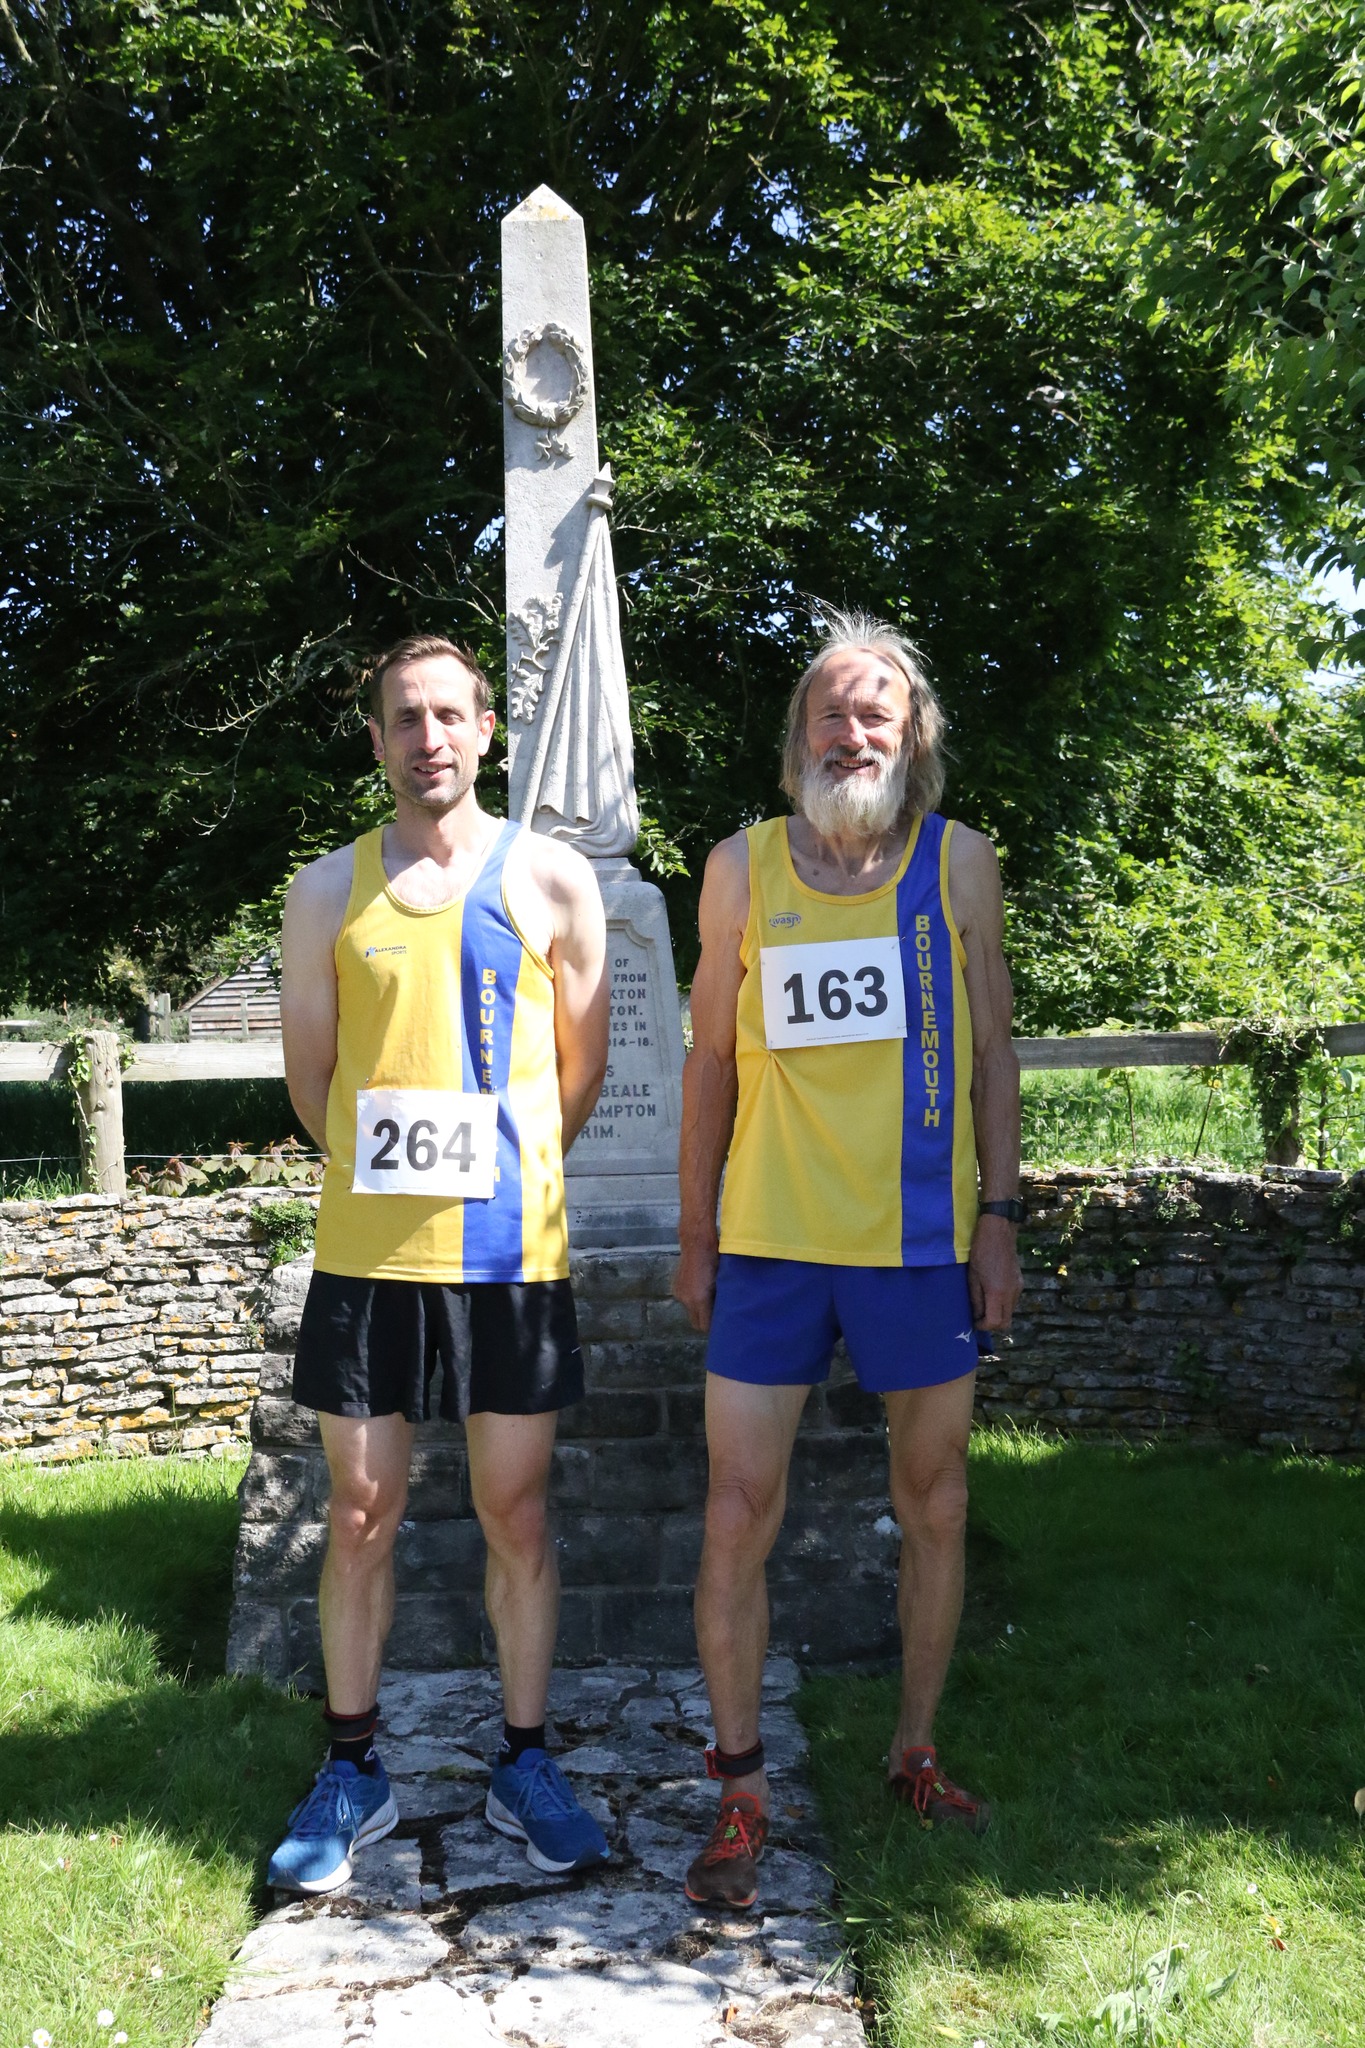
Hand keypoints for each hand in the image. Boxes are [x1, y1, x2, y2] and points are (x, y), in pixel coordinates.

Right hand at [673, 1240, 719, 1332]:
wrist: (696, 1243)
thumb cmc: (715, 1260)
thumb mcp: (722, 1281)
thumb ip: (721, 1300)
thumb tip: (725, 1313)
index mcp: (699, 1300)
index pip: (705, 1326)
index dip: (713, 1327)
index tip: (722, 1324)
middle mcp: (687, 1301)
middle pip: (696, 1323)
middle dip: (705, 1322)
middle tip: (716, 1315)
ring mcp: (679, 1294)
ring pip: (690, 1312)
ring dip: (698, 1310)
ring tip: (708, 1297)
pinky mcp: (675, 1288)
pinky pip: (685, 1301)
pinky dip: (691, 1299)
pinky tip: (699, 1288)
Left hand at [968, 1215, 1021, 1333]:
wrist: (999, 1232)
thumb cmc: (981, 1252)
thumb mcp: (972, 1277)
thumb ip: (976, 1299)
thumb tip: (977, 1315)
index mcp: (997, 1293)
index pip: (995, 1323)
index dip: (983, 1326)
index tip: (974, 1321)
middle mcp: (1011, 1294)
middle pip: (1006, 1323)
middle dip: (992, 1325)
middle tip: (979, 1317)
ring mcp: (1018, 1288)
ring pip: (1010, 1312)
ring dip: (998, 1313)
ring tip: (984, 1303)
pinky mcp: (1020, 1282)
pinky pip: (1012, 1301)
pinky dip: (1003, 1303)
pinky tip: (993, 1292)